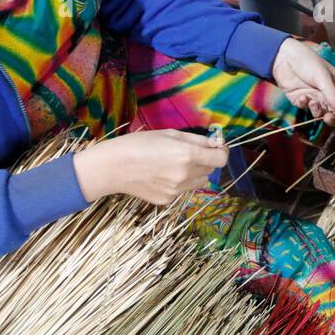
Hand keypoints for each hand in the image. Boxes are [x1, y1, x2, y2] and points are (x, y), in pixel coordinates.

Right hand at [73, 129, 228, 204]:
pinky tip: (162, 175)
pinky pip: (183, 190)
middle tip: (189, 153)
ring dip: (195, 173)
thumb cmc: (138, 144)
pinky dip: (180, 183)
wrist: (112, 167)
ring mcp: (177, 190)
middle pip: (210, 170)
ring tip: (174, 164)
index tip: (216, 147)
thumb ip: (196, 139)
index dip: (221, 152)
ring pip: (199, 182)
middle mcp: (185, 174)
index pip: (220, 159)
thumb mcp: (168, 134)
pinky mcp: (168, 200)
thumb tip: (215, 143)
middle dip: (205, 161)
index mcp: (187, 155)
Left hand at [271, 37, 334, 124]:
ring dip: (317, 111)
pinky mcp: (301, 100)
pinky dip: (304, 104)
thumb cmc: (306, 60)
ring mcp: (315, 97)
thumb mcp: (322, 76)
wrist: (283, 57)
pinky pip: (305, 108)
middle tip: (329, 117)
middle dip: (332, 117)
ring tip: (313, 102)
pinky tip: (302, 96)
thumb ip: (332, 93)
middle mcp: (328, 93)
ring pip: (320, 113)